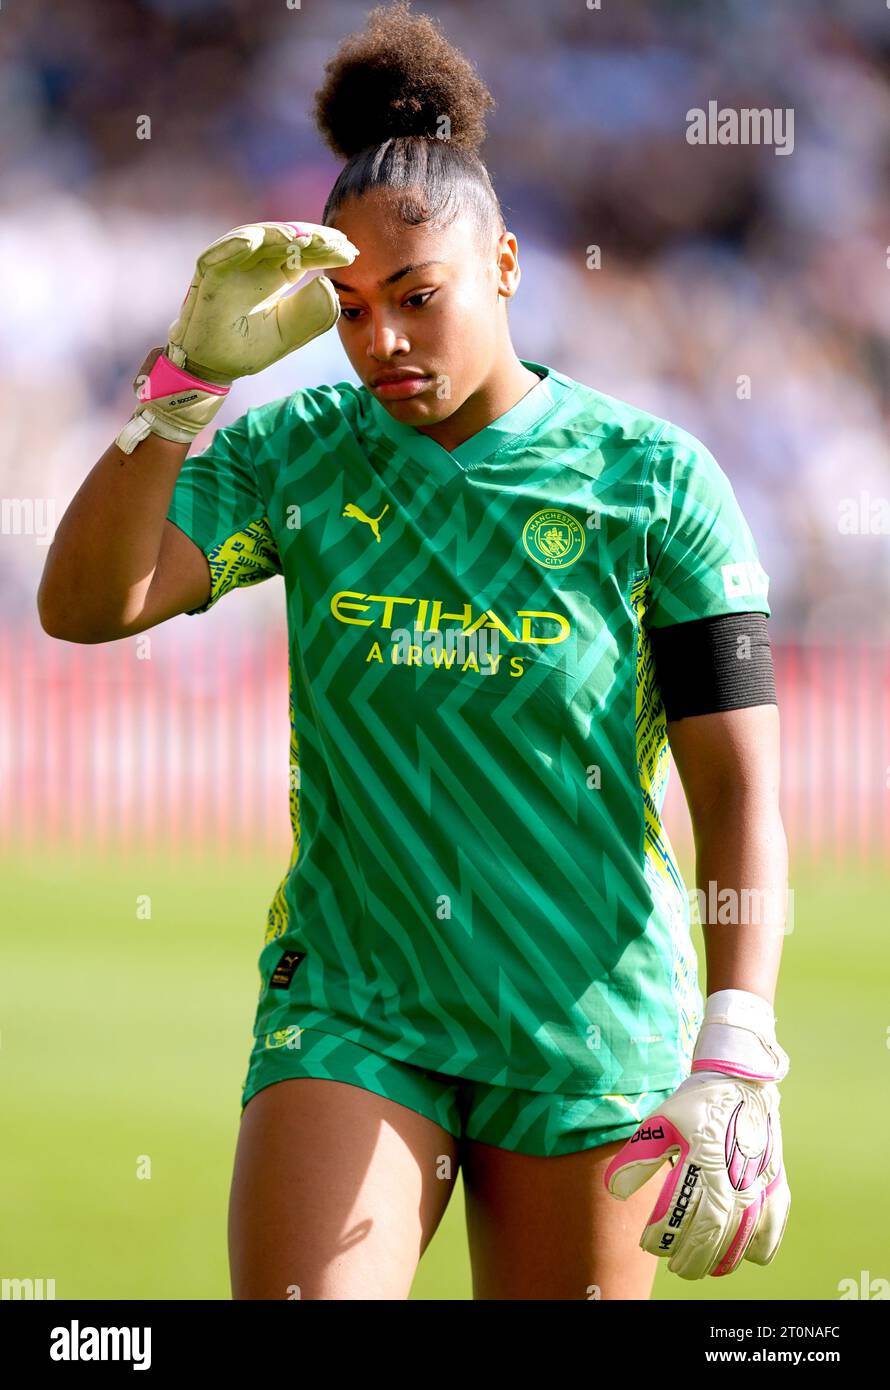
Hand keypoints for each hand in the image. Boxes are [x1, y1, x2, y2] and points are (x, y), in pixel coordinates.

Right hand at [116, 221, 357, 453]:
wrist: (214, 368)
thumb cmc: (249, 349)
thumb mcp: (290, 333)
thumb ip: (313, 314)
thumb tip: (329, 284)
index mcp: (276, 275)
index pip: (305, 254)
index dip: (326, 251)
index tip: (350, 252)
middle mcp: (255, 264)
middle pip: (285, 240)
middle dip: (311, 237)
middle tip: (336, 239)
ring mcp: (231, 265)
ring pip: (255, 238)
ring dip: (276, 234)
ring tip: (301, 237)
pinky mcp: (207, 275)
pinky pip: (216, 255)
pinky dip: (232, 246)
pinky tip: (254, 242)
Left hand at [603, 989, 790, 1279]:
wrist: (743, 1080)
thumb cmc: (698, 1101)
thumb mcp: (662, 1121)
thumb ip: (640, 1156)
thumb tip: (615, 1190)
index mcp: (705, 1159)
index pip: (686, 1213)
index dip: (667, 1235)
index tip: (649, 1242)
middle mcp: (735, 1175)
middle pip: (716, 1233)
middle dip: (693, 1257)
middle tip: (676, 1266)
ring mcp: (759, 1181)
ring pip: (745, 1236)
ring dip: (724, 1257)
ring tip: (705, 1267)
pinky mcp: (776, 1181)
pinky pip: (774, 1224)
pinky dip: (762, 1245)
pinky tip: (746, 1254)